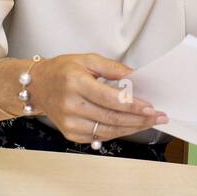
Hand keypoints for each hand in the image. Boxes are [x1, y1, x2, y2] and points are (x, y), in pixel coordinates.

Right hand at [30, 53, 167, 143]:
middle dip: (140, 119)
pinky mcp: (71, 133)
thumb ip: (113, 68)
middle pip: (112, 118)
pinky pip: (100, 136)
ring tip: (150, 122)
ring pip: (109, 130)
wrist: (38, 86)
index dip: (133, 105)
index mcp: (75, 84)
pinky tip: (130, 126)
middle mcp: (71, 105)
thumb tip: (136, 76)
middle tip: (158, 116)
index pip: (111, 99)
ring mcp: (70, 123)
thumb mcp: (87, 60)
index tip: (151, 106)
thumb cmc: (61, 71)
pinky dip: (118, 132)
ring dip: (133, 128)